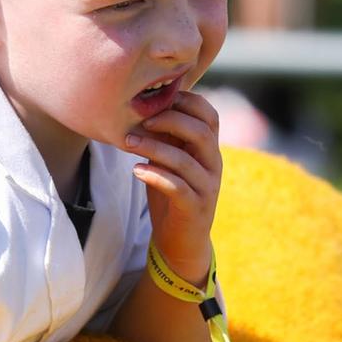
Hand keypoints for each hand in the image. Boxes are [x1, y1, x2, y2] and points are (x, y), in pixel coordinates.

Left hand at [125, 89, 221, 284]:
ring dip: (154, 148)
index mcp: (209, 149)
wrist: (181, 242)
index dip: (187, 101)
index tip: (157, 99)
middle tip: (141, 121)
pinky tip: (136, 171)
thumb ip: (164, 140)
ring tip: (128, 142)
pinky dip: (155, 176)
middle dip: (169, 120)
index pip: (209, 115)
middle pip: (200, 131)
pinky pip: (177, 187)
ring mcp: (206, 187)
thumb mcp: (168, 163)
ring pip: (184, 160)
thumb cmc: (171, 197)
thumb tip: (143, 110)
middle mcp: (213, 165)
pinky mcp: (195, 207)